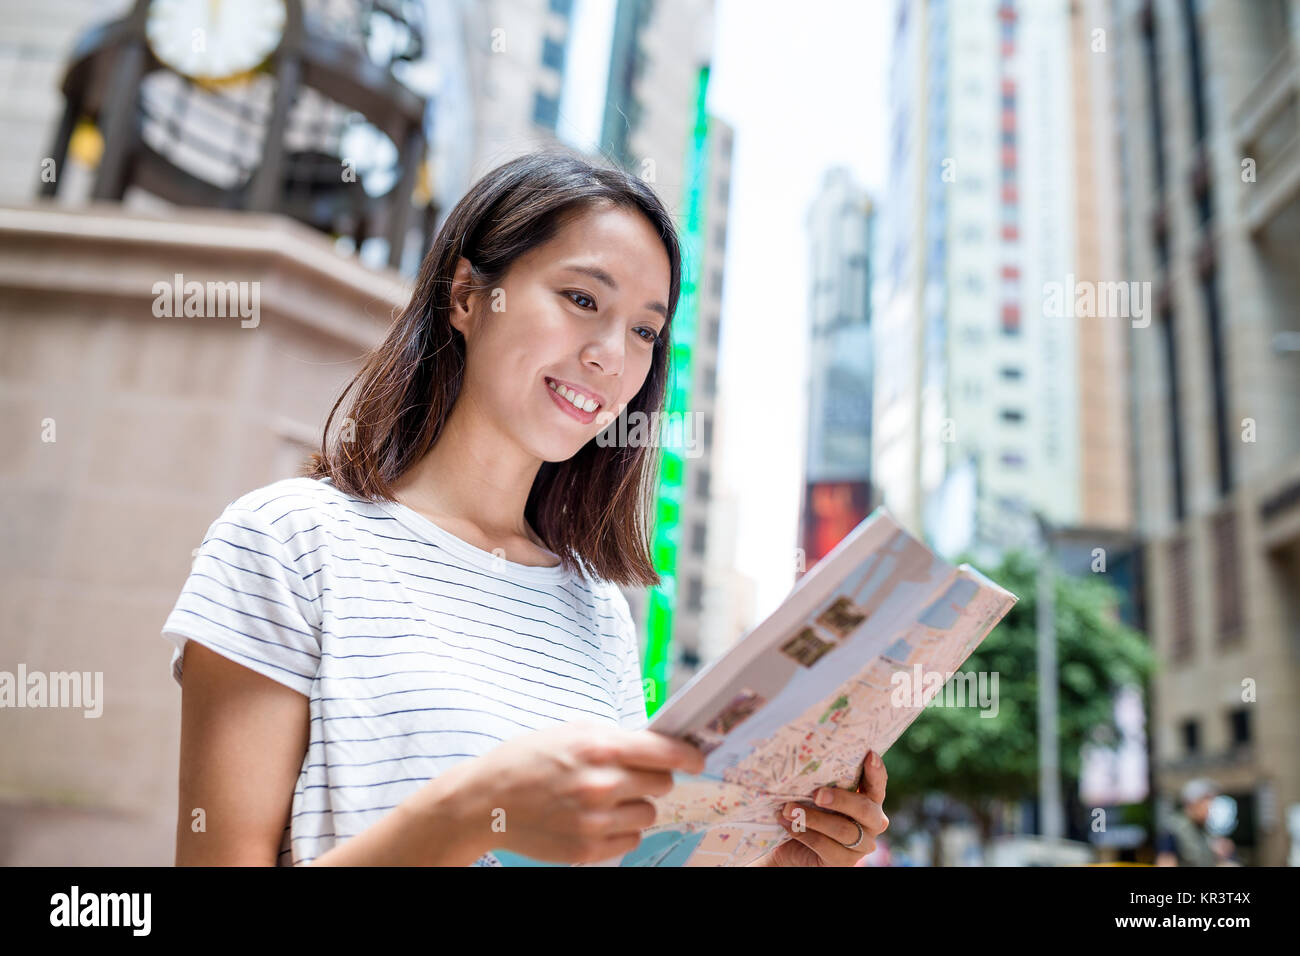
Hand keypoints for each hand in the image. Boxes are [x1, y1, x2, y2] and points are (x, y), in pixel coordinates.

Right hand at [457, 721, 705, 863]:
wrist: (485, 801)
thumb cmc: (528, 760)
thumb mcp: (571, 732)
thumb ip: (615, 738)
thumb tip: (658, 746)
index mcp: (599, 747)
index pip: (665, 752)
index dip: (687, 755)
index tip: (697, 759)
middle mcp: (601, 784)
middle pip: (662, 784)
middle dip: (650, 778)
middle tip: (627, 777)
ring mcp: (595, 821)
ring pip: (649, 814)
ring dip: (634, 806)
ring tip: (603, 799)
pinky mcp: (588, 850)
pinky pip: (631, 841)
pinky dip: (620, 831)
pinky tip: (594, 819)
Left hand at [753, 749, 888, 866]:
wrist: (793, 846)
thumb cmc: (809, 811)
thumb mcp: (818, 795)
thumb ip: (824, 782)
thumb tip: (808, 759)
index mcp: (870, 801)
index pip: (877, 784)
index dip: (876, 771)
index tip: (869, 755)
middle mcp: (873, 823)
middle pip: (865, 810)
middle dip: (841, 800)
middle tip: (817, 794)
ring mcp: (862, 845)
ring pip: (843, 830)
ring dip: (813, 818)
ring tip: (788, 808)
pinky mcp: (844, 862)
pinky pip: (825, 846)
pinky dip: (803, 833)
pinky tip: (787, 823)